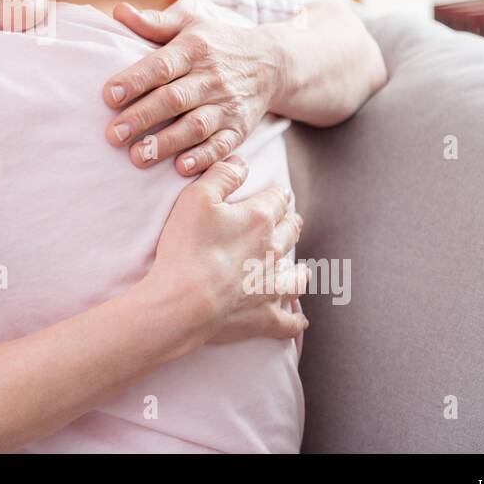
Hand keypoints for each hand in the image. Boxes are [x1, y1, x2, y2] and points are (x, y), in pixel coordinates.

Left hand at [103, 2, 285, 175]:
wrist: (270, 62)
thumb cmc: (216, 43)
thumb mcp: (189, 24)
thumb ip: (153, 23)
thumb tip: (118, 11)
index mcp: (194, 49)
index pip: (161, 66)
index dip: (134, 81)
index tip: (108, 95)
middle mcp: (211, 78)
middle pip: (173, 99)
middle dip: (142, 117)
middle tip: (113, 135)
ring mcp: (227, 105)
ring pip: (195, 126)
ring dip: (166, 143)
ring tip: (137, 156)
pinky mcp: (239, 128)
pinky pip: (221, 146)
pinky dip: (203, 158)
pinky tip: (180, 168)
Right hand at [140, 155, 307, 353]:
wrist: (183, 301)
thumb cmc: (187, 247)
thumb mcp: (196, 197)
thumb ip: (222, 174)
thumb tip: (242, 162)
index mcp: (259, 219)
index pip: (278, 199)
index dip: (277, 194)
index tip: (279, 193)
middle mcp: (273, 251)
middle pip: (290, 232)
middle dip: (290, 224)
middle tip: (289, 221)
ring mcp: (271, 287)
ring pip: (297, 276)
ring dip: (299, 270)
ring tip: (300, 269)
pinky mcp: (265, 317)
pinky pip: (290, 321)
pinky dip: (296, 320)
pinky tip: (299, 320)